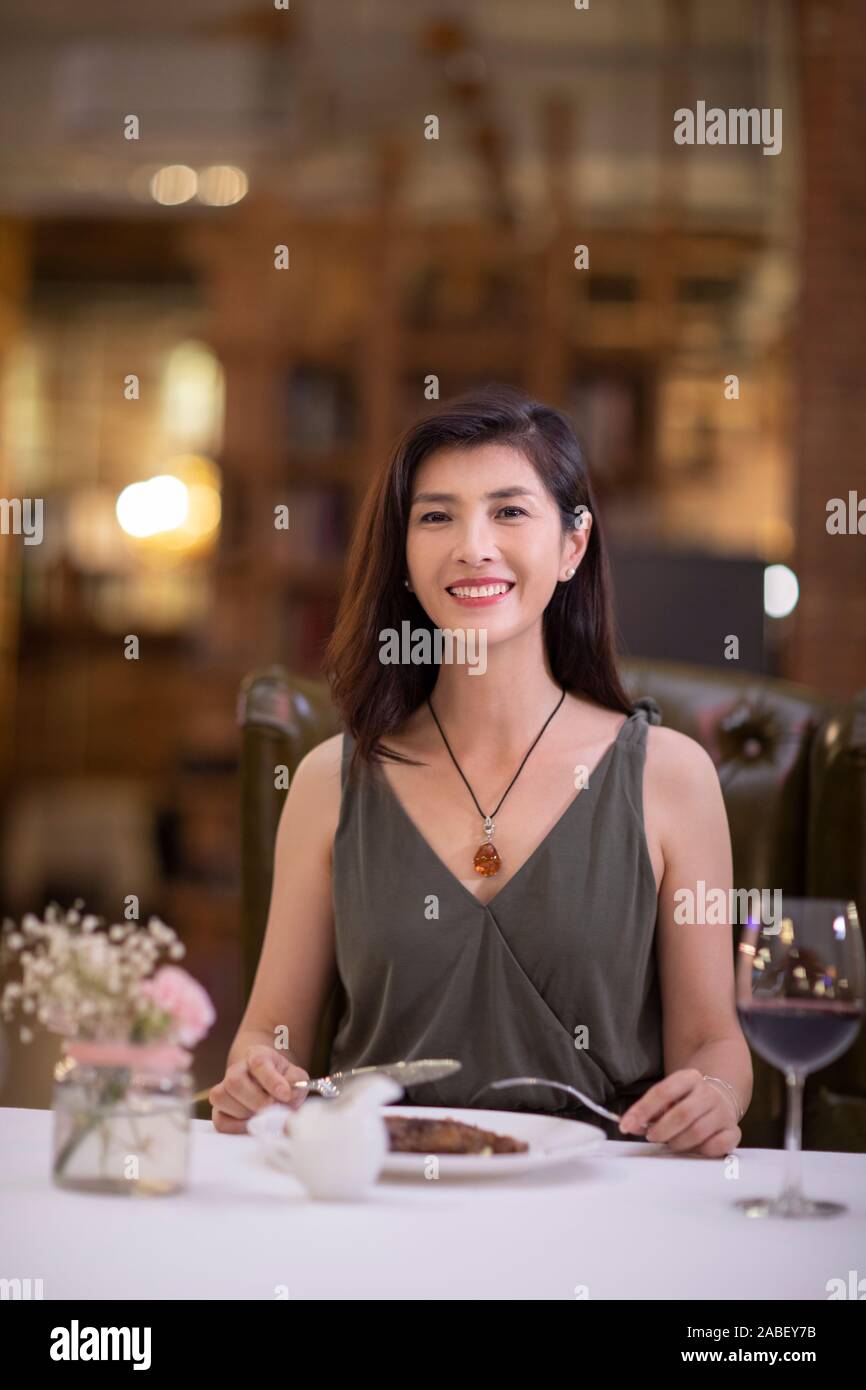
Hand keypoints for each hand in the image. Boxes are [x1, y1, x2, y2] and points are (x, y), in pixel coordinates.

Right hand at [210, 1044, 309, 1133]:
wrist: (271, 1085)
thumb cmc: (284, 1080)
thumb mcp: (296, 1077)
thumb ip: (296, 1084)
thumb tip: (287, 1097)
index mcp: (257, 1055)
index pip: (259, 1063)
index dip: (271, 1080)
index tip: (285, 1095)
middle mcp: (237, 1069)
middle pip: (234, 1081)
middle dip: (256, 1101)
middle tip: (273, 1109)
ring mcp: (224, 1088)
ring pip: (222, 1098)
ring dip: (245, 1113)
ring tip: (263, 1116)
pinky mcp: (219, 1109)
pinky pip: (220, 1120)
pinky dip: (237, 1127)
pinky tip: (252, 1124)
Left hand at [618, 1068, 740, 1156]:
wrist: (720, 1098)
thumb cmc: (686, 1101)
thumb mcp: (667, 1097)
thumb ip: (649, 1111)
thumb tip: (629, 1125)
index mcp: (689, 1078)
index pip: (662, 1092)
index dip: (642, 1110)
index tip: (626, 1125)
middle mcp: (708, 1093)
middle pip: (682, 1114)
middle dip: (661, 1130)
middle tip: (652, 1136)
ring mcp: (723, 1112)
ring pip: (698, 1132)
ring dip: (678, 1142)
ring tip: (671, 1142)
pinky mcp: (733, 1131)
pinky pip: (718, 1146)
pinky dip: (702, 1150)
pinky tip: (693, 1148)